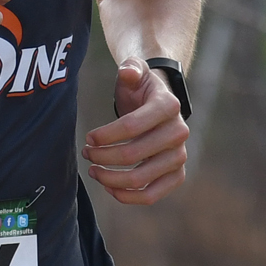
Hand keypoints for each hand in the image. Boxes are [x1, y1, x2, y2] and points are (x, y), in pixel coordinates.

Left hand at [82, 60, 188, 204]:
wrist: (159, 103)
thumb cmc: (141, 88)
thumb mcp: (135, 70)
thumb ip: (130, 69)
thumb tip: (126, 72)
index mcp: (168, 105)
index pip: (131, 126)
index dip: (105, 135)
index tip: (89, 138)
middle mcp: (179, 132)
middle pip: (132, 154)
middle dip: (102, 157)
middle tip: (87, 153)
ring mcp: (179, 156)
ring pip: (140, 178)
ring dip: (110, 179)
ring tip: (94, 170)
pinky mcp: (176, 175)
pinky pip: (152, 195)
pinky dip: (128, 196)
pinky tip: (110, 188)